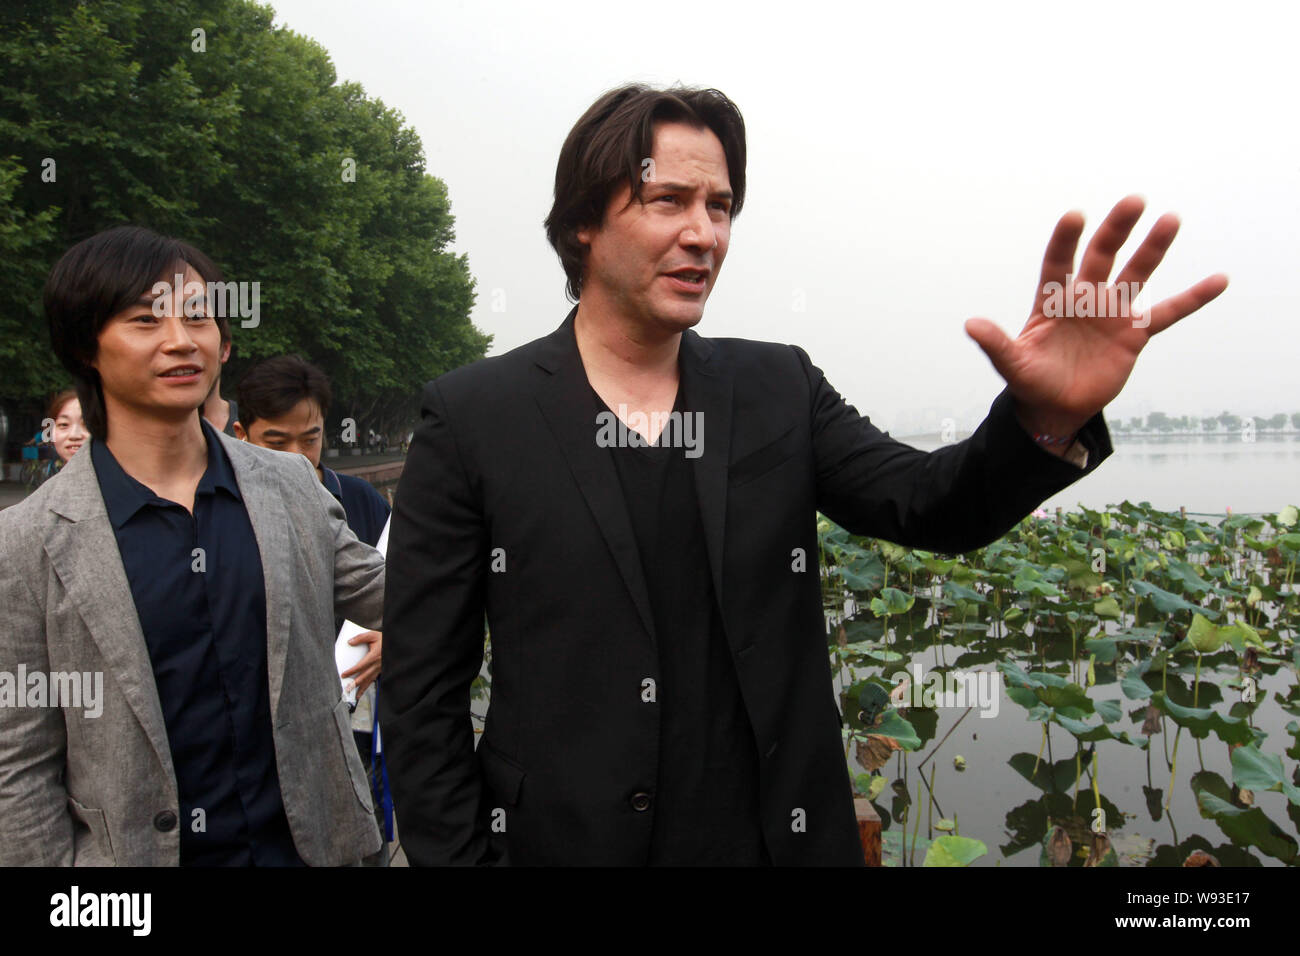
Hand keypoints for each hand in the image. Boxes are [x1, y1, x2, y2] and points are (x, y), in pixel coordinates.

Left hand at [342, 630, 381, 697]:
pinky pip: (374, 679)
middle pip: (365, 676)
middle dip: (355, 684)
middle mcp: (377, 664)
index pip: (361, 666)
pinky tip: (364, 689)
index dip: (352, 671)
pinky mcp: (382, 670)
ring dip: (362, 688)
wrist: (396, 644)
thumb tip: (350, 642)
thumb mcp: (373, 635)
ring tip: (356, 696)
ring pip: (370, 680)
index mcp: (374, 656)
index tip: (344, 675)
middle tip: (348, 689)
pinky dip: (368, 685)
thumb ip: (361, 638)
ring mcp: (380, 668)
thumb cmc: (385, 639)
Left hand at [964, 195, 1227, 437]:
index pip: (1058, 263)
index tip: (1074, 216)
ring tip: (1171, 219)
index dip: (1065, 241)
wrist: (1056, 407)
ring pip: (1136, 274)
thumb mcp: (1012, 365)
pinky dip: (1193, 298)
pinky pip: (1169, 313)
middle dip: (1115, 229)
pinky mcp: (1135, 334)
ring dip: (1153, 248)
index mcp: (1052, 301)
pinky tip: (1219, 279)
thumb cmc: (1031, 381)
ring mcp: (1111, 313)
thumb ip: (996, 344)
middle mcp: (1085, 298)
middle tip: (1133, 200)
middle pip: (1102, 256)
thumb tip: (971, 325)